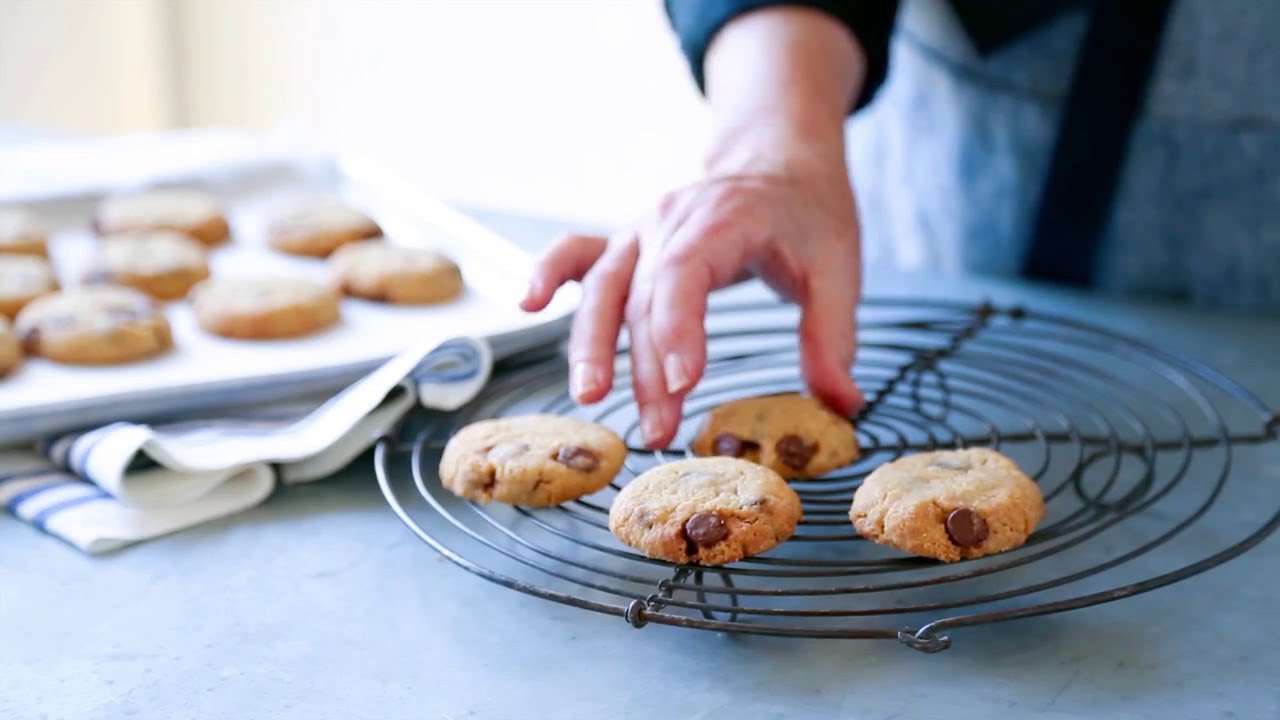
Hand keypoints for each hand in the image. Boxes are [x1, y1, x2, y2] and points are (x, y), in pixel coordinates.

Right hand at [521, 155, 863, 447]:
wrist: (777, 160)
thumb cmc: (807, 214)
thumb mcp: (840, 268)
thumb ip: (832, 337)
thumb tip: (842, 405)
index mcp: (724, 218)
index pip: (686, 272)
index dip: (679, 328)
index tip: (683, 383)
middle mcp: (671, 219)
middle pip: (643, 296)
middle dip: (644, 367)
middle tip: (658, 430)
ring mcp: (641, 229)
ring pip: (603, 284)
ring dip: (591, 341)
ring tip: (589, 396)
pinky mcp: (626, 242)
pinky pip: (577, 253)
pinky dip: (548, 274)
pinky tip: (527, 304)